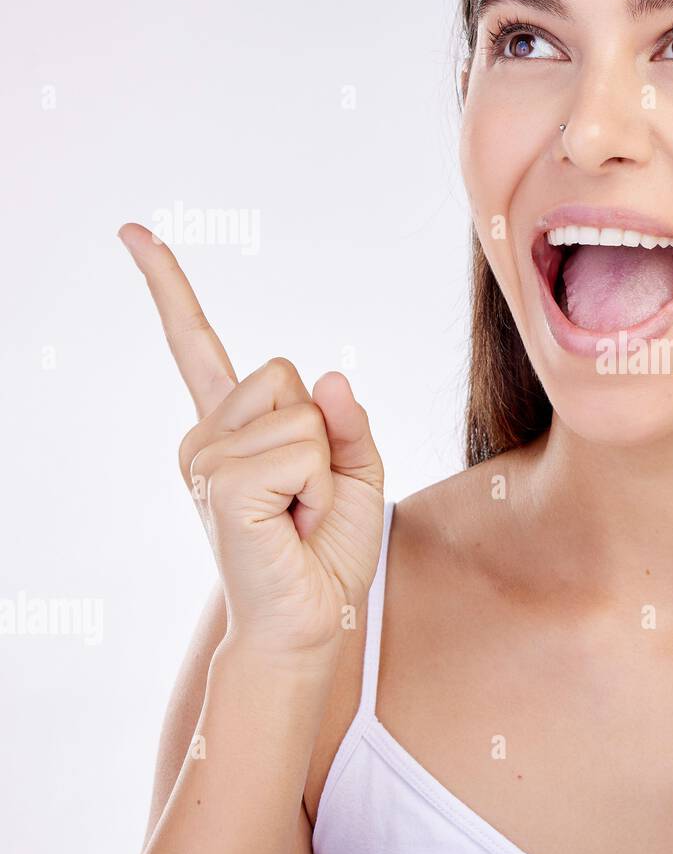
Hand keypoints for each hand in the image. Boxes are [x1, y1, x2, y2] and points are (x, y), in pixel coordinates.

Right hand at [118, 223, 384, 657]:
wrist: (312, 619)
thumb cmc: (327, 552)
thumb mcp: (357, 473)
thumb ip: (346, 421)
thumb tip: (330, 376)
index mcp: (232, 429)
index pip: (197, 346)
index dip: (167, 287)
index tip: (134, 233)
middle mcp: (207, 437)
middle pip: (288, 375)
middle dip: (321, 434)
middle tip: (307, 497)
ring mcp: (205, 459)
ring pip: (302, 412)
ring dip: (324, 468)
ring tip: (300, 514)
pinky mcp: (219, 484)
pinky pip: (302, 448)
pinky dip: (318, 486)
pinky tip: (293, 523)